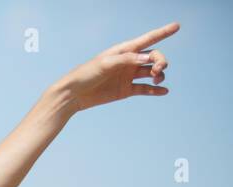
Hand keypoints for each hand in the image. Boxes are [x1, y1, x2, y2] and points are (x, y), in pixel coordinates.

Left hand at [57, 22, 177, 112]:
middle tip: (158, 69)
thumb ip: (126, 59)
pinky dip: (155, 90)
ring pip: (151, 72)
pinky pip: (145, 89)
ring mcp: (128, 76)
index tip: (177, 26)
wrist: (73, 94)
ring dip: (159, 74)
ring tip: (157, 79)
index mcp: (124, 50)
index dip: (163, 32)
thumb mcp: (105, 64)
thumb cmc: (86, 74)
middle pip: (154, 56)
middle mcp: (129, 61)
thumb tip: (147, 58)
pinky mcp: (126, 90)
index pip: (147, 39)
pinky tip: (163, 91)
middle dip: (161, 61)